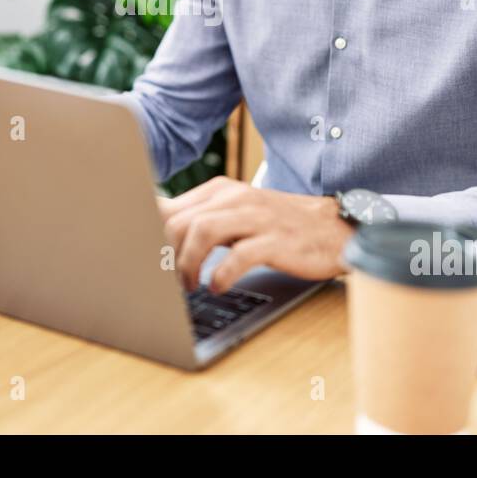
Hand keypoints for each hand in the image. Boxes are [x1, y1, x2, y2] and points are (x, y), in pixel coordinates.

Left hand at [159, 176, 354, 292]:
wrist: (333, 228)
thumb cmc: (278, 226)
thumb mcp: (235, 215)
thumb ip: (200, 220)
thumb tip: (154, 230)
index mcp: (220, 191)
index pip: (168, 208)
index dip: (148, 236)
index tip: (143, 260)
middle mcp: (234, 198)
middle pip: (179, 221)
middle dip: (165, 255)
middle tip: (166, 280)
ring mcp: (255, 217)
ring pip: (203, 232)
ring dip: (187, 264)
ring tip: (189, 285)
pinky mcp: (275, 240)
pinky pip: (239, 256)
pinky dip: (221, 275)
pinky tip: (218, 286)